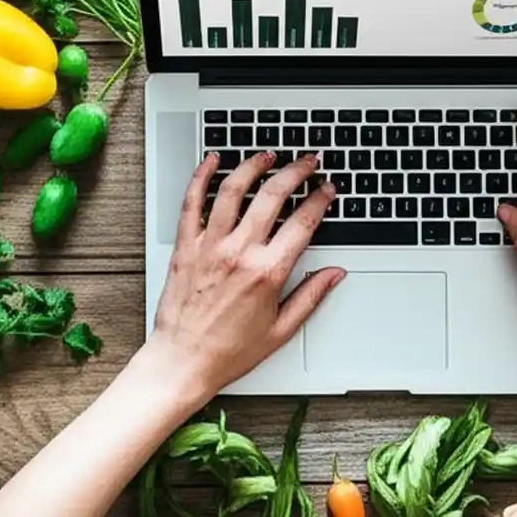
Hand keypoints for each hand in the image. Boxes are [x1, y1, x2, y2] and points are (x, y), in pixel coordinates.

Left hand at [147, 150, 345, 396]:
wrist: (182, 362)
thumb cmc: (228, 352)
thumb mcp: (282, 330)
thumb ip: (311, 296)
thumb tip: (334, 274)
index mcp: (268, 272)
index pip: (303, 222)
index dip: (320, 199)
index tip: (326, 189)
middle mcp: (239, 253)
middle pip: (273, 195)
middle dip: (296, 171)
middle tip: (307, 161)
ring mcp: (210, 246)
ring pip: (233, 189)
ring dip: (254, 165)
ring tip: (267, 155)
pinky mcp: (185, 246)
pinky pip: (191, 202)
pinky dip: (201, 176)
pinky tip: (211, 161)